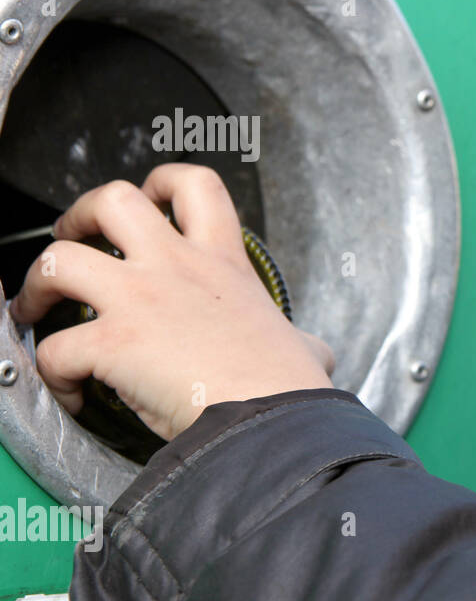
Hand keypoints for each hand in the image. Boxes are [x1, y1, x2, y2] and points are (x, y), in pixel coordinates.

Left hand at [7, 163, 334, 441]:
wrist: (274, 417)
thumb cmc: (288, 386)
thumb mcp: (303, 346)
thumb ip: (300, 340)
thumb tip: (314, 355)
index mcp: (223, 263)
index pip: (194, 186)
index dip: (161, 183)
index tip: (147, 200)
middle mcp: (176, 268)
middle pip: (112, 199)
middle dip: (79, 215)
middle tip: (74, 240)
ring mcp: (139, 301)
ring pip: (58, 259)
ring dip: (36, 286)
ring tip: (36, 312)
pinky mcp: (112, 344)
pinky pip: (53, 350)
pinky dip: (50, 372)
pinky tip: (69, 394)